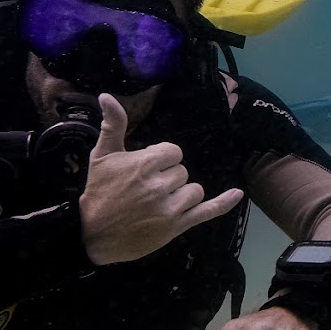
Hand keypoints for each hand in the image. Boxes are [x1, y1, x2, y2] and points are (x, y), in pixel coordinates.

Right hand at [80, 94, 243, 264]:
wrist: (93, 233)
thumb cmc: (98, 192)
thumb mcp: (102, 155)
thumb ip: (112, 125)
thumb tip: (107, 96)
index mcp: (145, 163)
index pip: (173, 152)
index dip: (161, 159)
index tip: (146, 169)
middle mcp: (160, 185)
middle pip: (182, 171)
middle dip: (167, 178)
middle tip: (145, 190)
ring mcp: (170, 207)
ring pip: (193, 190)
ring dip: (180, 194)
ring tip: (157, 202)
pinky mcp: (177, 226)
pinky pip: (207, 211)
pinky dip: (224, 203)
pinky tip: (238, 193)